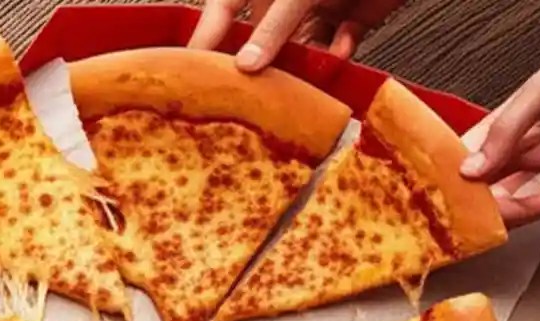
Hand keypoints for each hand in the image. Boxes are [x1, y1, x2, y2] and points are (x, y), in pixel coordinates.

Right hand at [188, 0, 404, 70]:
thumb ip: (273, 28)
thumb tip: (246, 65)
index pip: (223, 10)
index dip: (206, 39)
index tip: (189, 71)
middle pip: (262, 37)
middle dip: (260, 63)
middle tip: (248, 93)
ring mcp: (318, 5)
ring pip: (300, 48)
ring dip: (301, 66)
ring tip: (295, 85)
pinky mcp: (350, 17)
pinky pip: (336, 45)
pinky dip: (337, 53)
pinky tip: (338, 51)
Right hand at [460, 0, 539, 224]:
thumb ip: (505, 130)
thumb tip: (469, 170)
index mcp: (516, 129)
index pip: (475, 158)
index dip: (453, 174)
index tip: (430, 189)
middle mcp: (537, 154)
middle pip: (497, 186)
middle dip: (475, 201)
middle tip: (450, 213)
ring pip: (526, 201)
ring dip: (503, 210)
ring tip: (479, 215)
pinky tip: (520, 207)